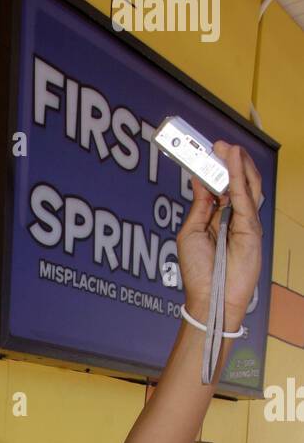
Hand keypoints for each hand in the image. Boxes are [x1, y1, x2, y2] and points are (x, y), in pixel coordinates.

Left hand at [176, 141, 262, 329]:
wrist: (209, 297)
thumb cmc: (198, 272)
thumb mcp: (190, 233)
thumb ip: (198, 206)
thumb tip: (199, 180)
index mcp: (215, 217)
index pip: (218, 186)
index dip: (213, 168)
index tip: (203, 151)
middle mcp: (232, 216)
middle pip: (235, 181)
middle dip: (226, 161)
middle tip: (215, 145)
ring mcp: (244, 221)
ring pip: (246, 185)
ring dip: (236, 164)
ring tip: (225, 147)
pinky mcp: (251, 227)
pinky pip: (246, 197)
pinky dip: (239, 177)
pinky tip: (232, 162)